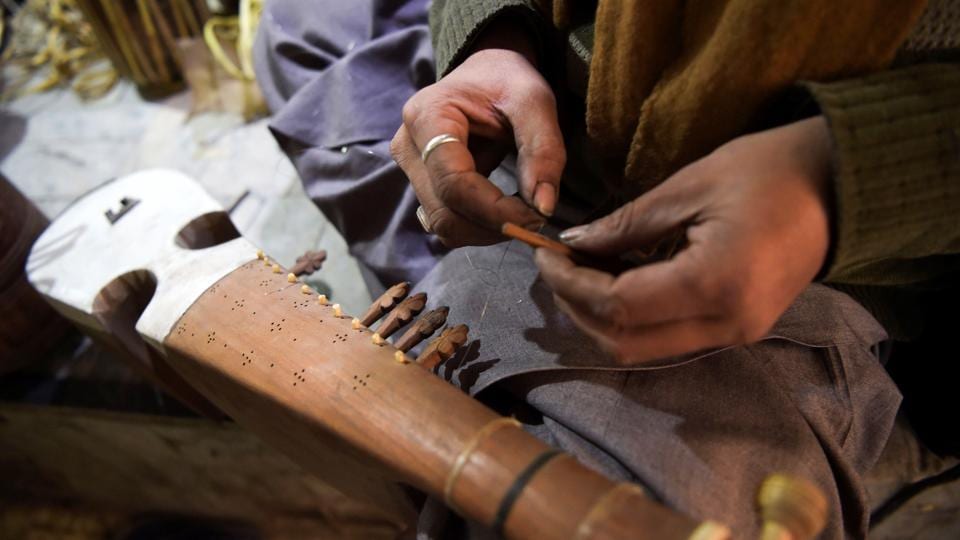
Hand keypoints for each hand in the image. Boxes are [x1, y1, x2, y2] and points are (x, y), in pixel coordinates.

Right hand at [390, 19, 564, 246]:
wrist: (485, 73)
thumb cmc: (507, 80)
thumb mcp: (534, 102)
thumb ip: (543, 151)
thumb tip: (544, 208)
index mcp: (427, 117)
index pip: (454, 184)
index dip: (495, 211)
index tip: (537, 217)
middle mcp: (408, 147)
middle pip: (444, 213)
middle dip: (493, 226)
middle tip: (536, 218)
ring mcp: (410, 170)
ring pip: (443, 225)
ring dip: (486, 231)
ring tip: (521, 212)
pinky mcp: (421, 185)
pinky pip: (445, 221)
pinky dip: (477, 227)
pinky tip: (503, 211)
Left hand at [536, 117, 832, 363]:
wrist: (838, 186)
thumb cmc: (766, 171)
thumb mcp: (686, 188)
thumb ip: (624, 226)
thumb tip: (572, 245)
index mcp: (714, 284)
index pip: (618, 306)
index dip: (571, 284)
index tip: (546, 254)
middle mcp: (726, 324)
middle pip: (623, 342)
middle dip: (577, 307)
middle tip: (555, 266)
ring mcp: (736, 335)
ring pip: (642, 349)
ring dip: (600, 317)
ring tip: (578, 273)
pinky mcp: (738, 331)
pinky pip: (667, 339)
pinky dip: (631, 317)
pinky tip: (615, 280)